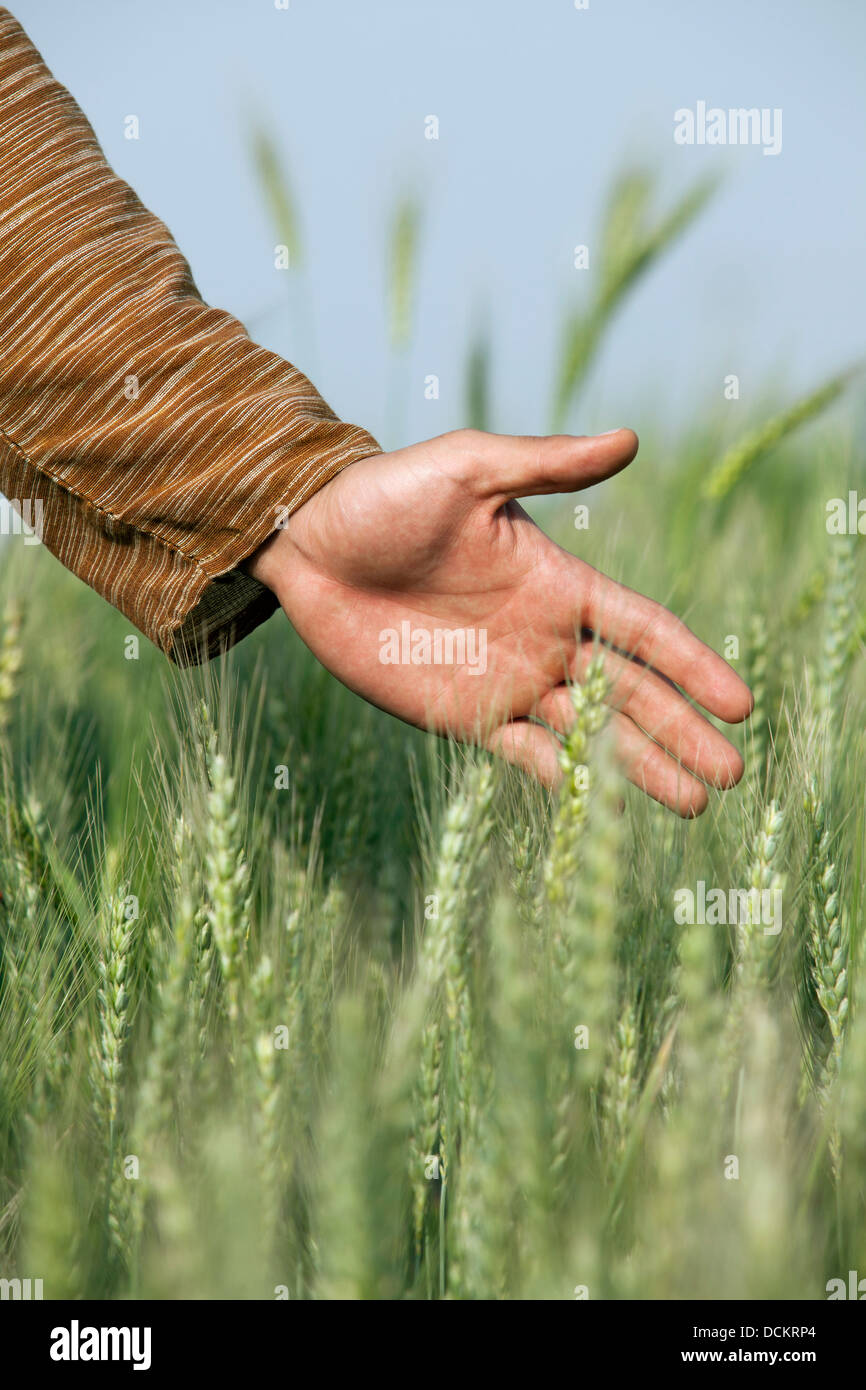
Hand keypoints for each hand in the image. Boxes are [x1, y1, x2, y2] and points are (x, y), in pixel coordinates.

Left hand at [245, 428, 751, 815]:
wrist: (308, 545)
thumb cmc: (387, 497)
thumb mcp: (469, 470)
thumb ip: (546, 467)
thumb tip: (629, 440)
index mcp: (559, 583)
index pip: (645, 631)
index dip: (693, 666)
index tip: (739, 704)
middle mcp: (545, 637)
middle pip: (630, 694)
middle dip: (682, 732)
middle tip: (731, 776)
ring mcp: (507, 680)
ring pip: (589, 734)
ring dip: (640, 769)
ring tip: (692, 806)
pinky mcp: (463, 715)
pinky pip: (524, 755)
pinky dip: (565, 781)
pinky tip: (601, 809)